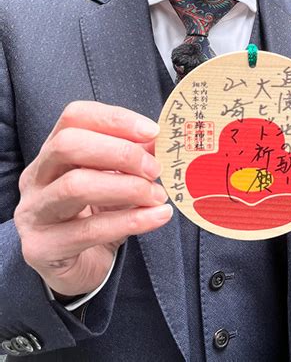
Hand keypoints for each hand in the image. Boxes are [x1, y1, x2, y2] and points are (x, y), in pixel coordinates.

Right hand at [14, 101, 170, 297]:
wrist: (77, 269)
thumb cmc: (96, 216)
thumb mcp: (116, 181)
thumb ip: (134, 158)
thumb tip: (160, 142)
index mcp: (52, 152)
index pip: (75, 116)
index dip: (115, 119)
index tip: (152, 132)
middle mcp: (36, 177)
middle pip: (68, 144)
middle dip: (120, 152)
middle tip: (154, 169)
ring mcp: (34, 212)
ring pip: (75, 186)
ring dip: (127, 187)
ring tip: (157, 195)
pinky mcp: (42, 247)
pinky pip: (90, 231)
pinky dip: (131, 221)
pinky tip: (159, 216)